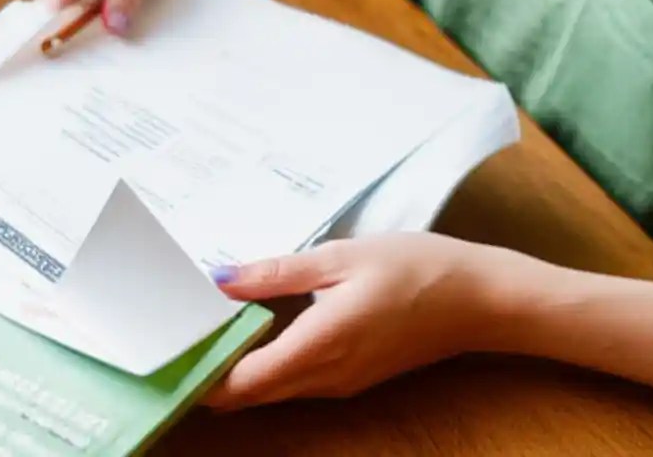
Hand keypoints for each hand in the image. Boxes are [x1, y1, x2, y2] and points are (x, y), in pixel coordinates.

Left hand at [203, 233, 539, 409]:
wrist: (481, 300)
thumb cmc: (417, 269)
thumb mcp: (342, 257)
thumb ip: (276, 272)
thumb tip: (220, 279)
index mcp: (320, 346)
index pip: (242, 384)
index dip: (202, 378)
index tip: (171, 354)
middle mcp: (326, 377)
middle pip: (251, 394)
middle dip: (211, 375)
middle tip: (177, 338)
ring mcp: (340, 383)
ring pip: (272, 389)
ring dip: (237, 371)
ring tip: (206, 329)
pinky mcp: (352, 378)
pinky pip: (296, 381)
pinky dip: (267, 365)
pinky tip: (254, 331)